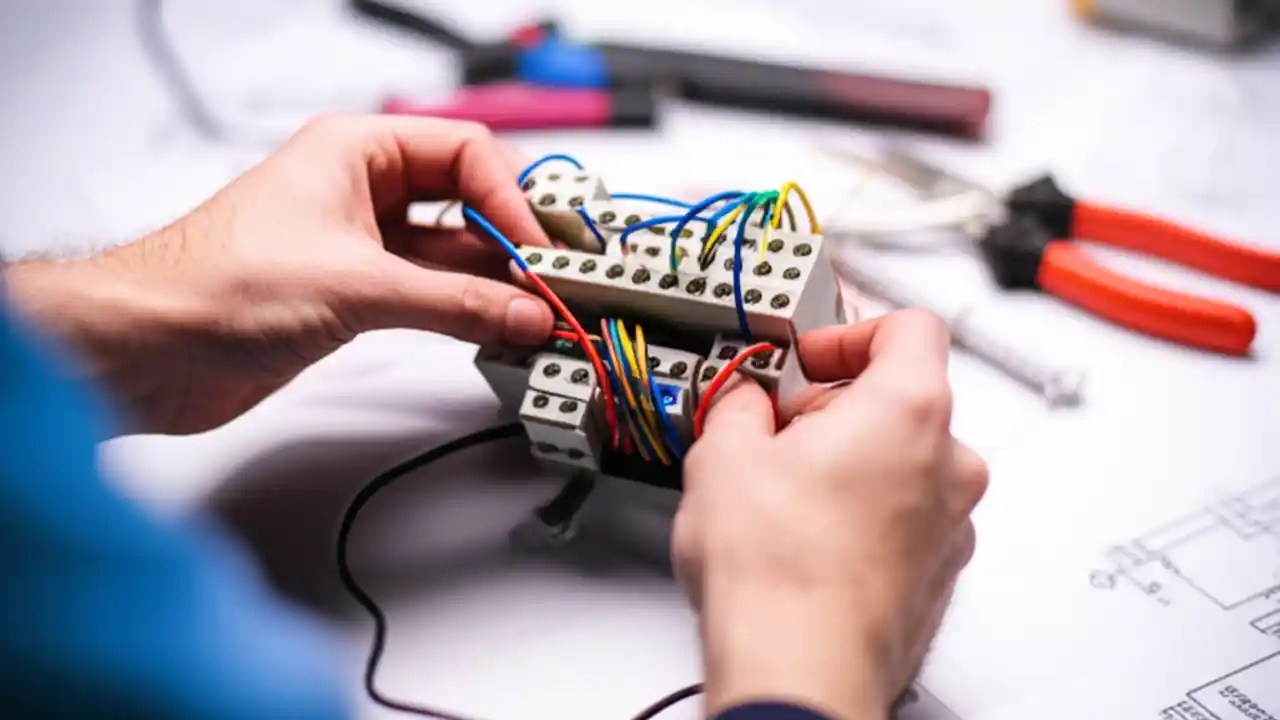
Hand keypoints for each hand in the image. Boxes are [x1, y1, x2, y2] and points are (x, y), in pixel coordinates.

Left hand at [5, 115, 553, 433]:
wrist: (148, 349)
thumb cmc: (212, 284)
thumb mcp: (357, 286)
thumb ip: (455, 303)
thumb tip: (525, 312)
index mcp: (356, 151)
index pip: (467, 155)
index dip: (514, 199)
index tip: (546, 249)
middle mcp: (364, 191)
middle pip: (469, 200)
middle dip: (517, 237)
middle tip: (563, 273)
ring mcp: (363, 244)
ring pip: (455, 252)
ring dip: (500, 281)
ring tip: (546, 308)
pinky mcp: (357, 294)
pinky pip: (433, 293)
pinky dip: (471, 311)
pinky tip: (503, 327)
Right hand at [673, 310, 987, 718]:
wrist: (800, 672)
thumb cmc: (778, 575)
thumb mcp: (723, 455)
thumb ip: (741, 401)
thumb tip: (745, 399)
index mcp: (909, 410)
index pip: (908, 326)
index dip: (848, 331)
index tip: (808, 357)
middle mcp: (949, 463)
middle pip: (901, 395)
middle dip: (834, 404)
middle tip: (775, 428)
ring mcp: (950, 523)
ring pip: (902, 460)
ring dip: (848, 460)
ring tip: (782, 491)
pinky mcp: (938, 571)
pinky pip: (904, 514)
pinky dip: (862, 510)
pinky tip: (804, 536)